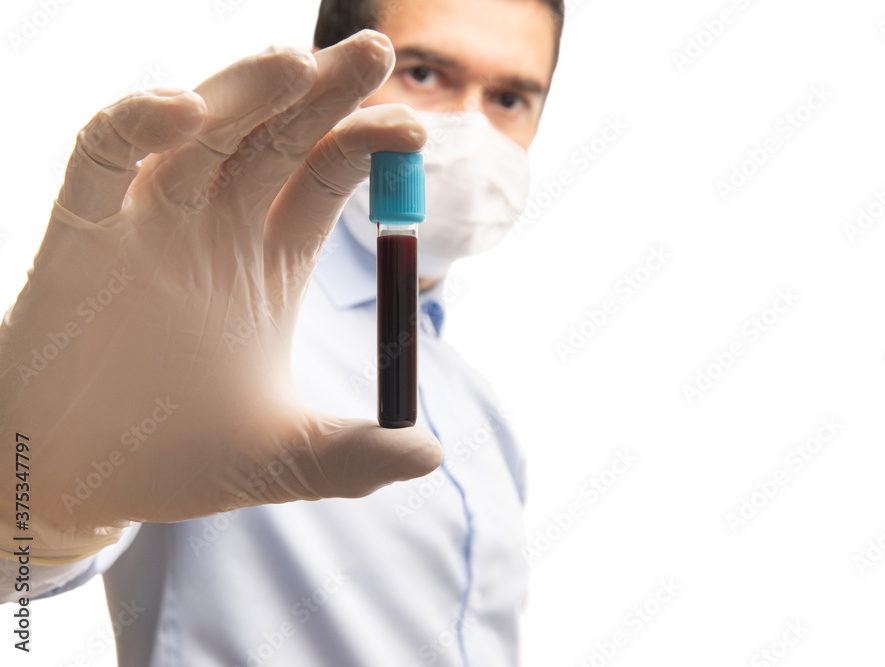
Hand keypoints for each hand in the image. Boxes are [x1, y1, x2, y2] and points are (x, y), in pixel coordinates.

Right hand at [0, 31, 440, 562]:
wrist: (70, 483)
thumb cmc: (173, 462)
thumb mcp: (280, 459)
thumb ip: (353, 456)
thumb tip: (431, 457)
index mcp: (268, 261)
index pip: (323, 177)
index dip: (365, 146)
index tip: (412, 131)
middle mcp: (214, 227)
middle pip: (276, 136)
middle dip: (323, 92)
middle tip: (375, 54)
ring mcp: (148, 222)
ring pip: (200, 129)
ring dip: (245, 91)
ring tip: (296, 67)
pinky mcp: (82, 233)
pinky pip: (102, 155)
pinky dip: (137, 124)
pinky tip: (185, 113)